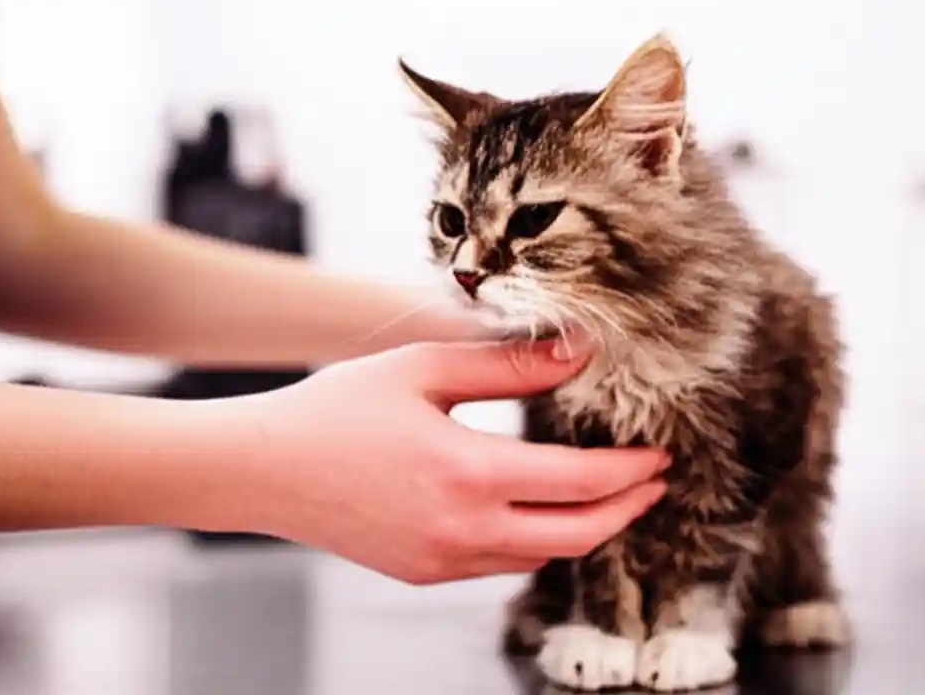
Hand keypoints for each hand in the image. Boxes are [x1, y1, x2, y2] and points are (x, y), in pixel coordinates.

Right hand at [239, 340, 667, 584]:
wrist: (266, 469)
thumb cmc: (338, 408)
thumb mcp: (423, 370)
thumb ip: (508, 365)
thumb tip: (580, 352)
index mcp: (468, 474)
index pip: (582, 483)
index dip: (630, 470)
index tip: (658, 451)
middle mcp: (462, 531)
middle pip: (578, 534)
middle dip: (627, 508)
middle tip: (653, 481)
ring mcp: (443, 561)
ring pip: (541, 554)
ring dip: (584, 527)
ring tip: (607, 494)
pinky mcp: (425, 573)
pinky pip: (500, 562)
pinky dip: (536, 538)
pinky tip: (539, 509)